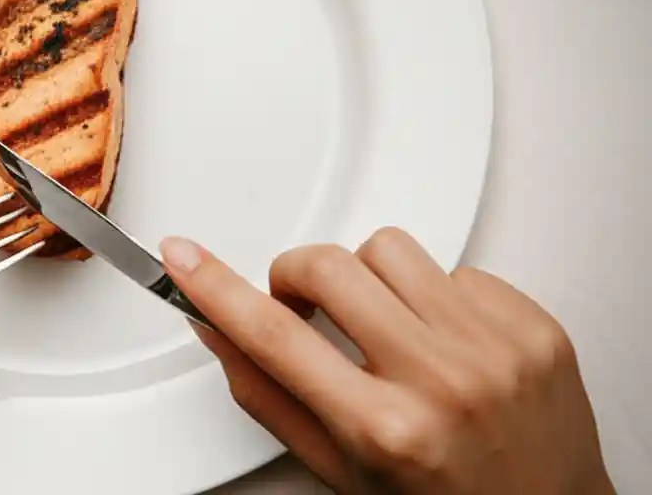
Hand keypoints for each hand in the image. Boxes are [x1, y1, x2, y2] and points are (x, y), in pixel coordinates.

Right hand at [162, 229, 613, 494]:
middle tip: (299, 302)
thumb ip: (269, 395)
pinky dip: (435, 295)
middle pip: (330, 267)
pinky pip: (456, 266)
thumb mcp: (339, 470)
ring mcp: (496, 348)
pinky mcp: (535, 324)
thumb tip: (218, 329)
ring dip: (368, 279)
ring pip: (390, 248)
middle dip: (297, 274)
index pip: (273, 336)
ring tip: (383, 327)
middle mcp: (443, 382)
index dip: (215, 288)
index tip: (182, 258)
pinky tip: (442, 339)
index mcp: (384, 429)